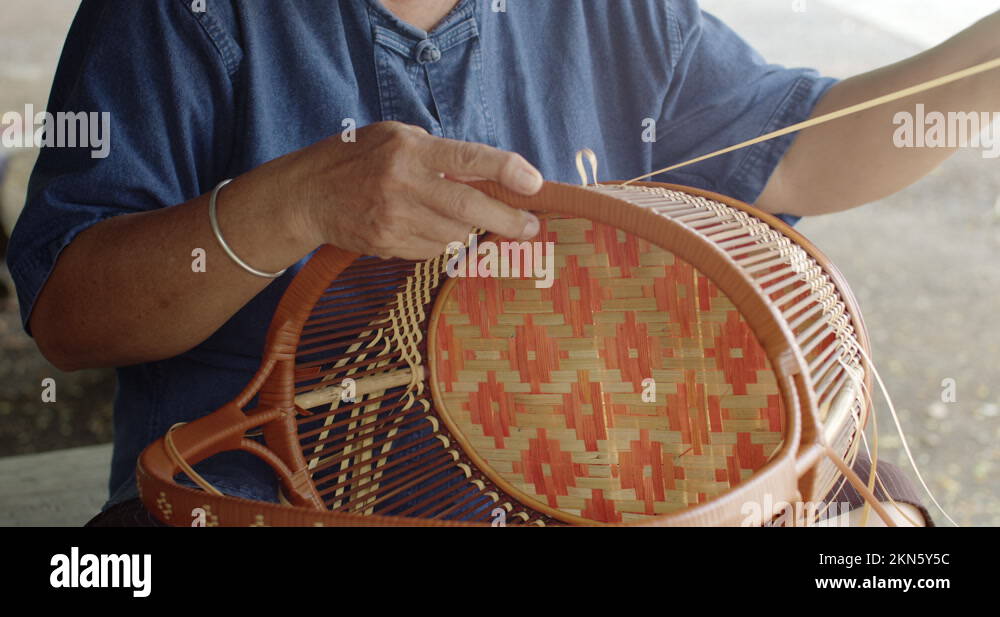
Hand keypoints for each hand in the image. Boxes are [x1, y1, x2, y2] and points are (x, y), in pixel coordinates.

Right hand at [285, 121, 542, 259]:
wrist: (308, 195)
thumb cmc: (358, 158)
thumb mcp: (396, 138)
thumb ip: (439, 155)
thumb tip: (489, 177)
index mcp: (409, 150)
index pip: (468, 159)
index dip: (507, 170)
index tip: (534, 183)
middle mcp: (402, 185)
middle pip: (468, 209)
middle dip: (507, 220)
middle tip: (529, 227)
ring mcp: (393, 219)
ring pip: (454, 236)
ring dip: (467, 231)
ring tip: (458, 219)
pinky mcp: (387, 245)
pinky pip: (432, 250)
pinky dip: (440, 242)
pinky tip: (425, 227)